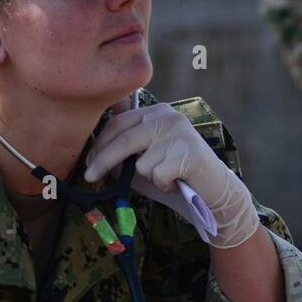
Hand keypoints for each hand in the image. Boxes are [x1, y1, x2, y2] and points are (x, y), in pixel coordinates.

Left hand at [84, 101, 258, 247]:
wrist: (213, 188)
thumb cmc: (175, 175)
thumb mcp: (146, 159)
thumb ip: (125, 155)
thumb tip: (94, 161)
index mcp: (157, 112)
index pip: (120, 123)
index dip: (100, 144)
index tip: (88, 163)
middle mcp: (168, 117)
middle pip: (124, 140)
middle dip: (103, 161)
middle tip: (89, 177)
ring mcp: (179, 133)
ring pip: (141, 164)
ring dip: (149, 179)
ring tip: (166, 177)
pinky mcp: (188, 153)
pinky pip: (157, 176)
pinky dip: (163, 185)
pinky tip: (176, 182)